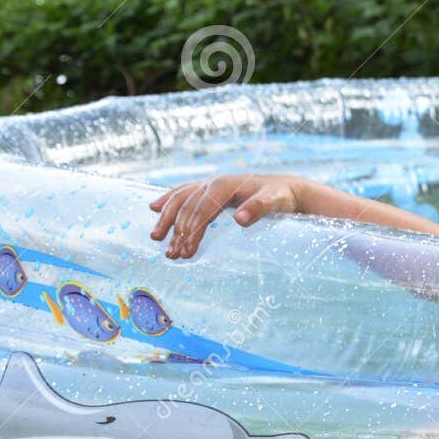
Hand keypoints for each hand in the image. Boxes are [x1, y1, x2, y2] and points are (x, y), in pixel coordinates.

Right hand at [148, 173, 302, 258]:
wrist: (285, 188)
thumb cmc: (280, 196)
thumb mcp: (275, 201)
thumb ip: (259, 208)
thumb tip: (241, 219)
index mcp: (226, 186)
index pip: (203, 209)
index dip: (193, 230)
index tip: (187, 251)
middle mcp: (214, 183)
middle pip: (188, 207)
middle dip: (178, 231)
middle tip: (172, 255)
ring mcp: (209, 185)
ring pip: (180, 199)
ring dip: (167, 218)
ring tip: (156, 238)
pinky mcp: (209, 190)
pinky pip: (183, 192)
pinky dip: (168, 199)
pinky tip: (153, 207)